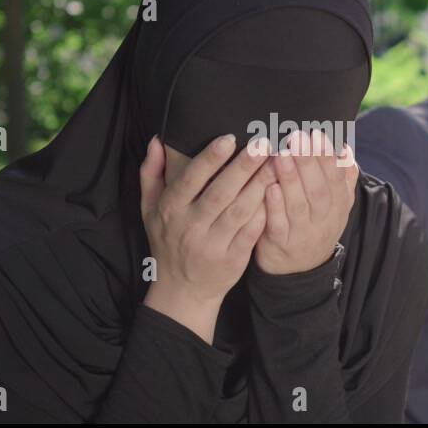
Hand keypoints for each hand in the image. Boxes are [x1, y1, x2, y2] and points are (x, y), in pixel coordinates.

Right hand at [140, 134, 274, 339]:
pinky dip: (265, 213)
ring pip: (240, 211)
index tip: (229, 138)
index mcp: (171, 210)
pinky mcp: (232, 259)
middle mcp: (190, 227)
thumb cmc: (167, 240)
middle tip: (263, 144)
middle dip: (243, 167)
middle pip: (220, 193)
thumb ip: (151, 173)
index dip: (209, 159)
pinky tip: (278, 193)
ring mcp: (212, 244)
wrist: (182, 289)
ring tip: (278, 163)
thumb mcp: (149, 208)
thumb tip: (157, 140)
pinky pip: (251, 233)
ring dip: (260, 186)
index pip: (191, 180)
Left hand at [254, 130, 358, 274]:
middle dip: (309, 162)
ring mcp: (303, 234)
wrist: (299, 270)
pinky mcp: (281, 245)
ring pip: (299, 205)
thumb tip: (346, 149)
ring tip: (282, 155)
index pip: (336, 178)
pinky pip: (279, 225)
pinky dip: (276, 207)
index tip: (317, 133)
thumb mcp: (334, 206)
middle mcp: (324, 220)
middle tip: (297, 137)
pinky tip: (270, 188)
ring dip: (291, 179)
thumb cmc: (313, 225)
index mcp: (338, 206)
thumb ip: (342, 179)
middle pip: (319, 190)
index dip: (327, 157)